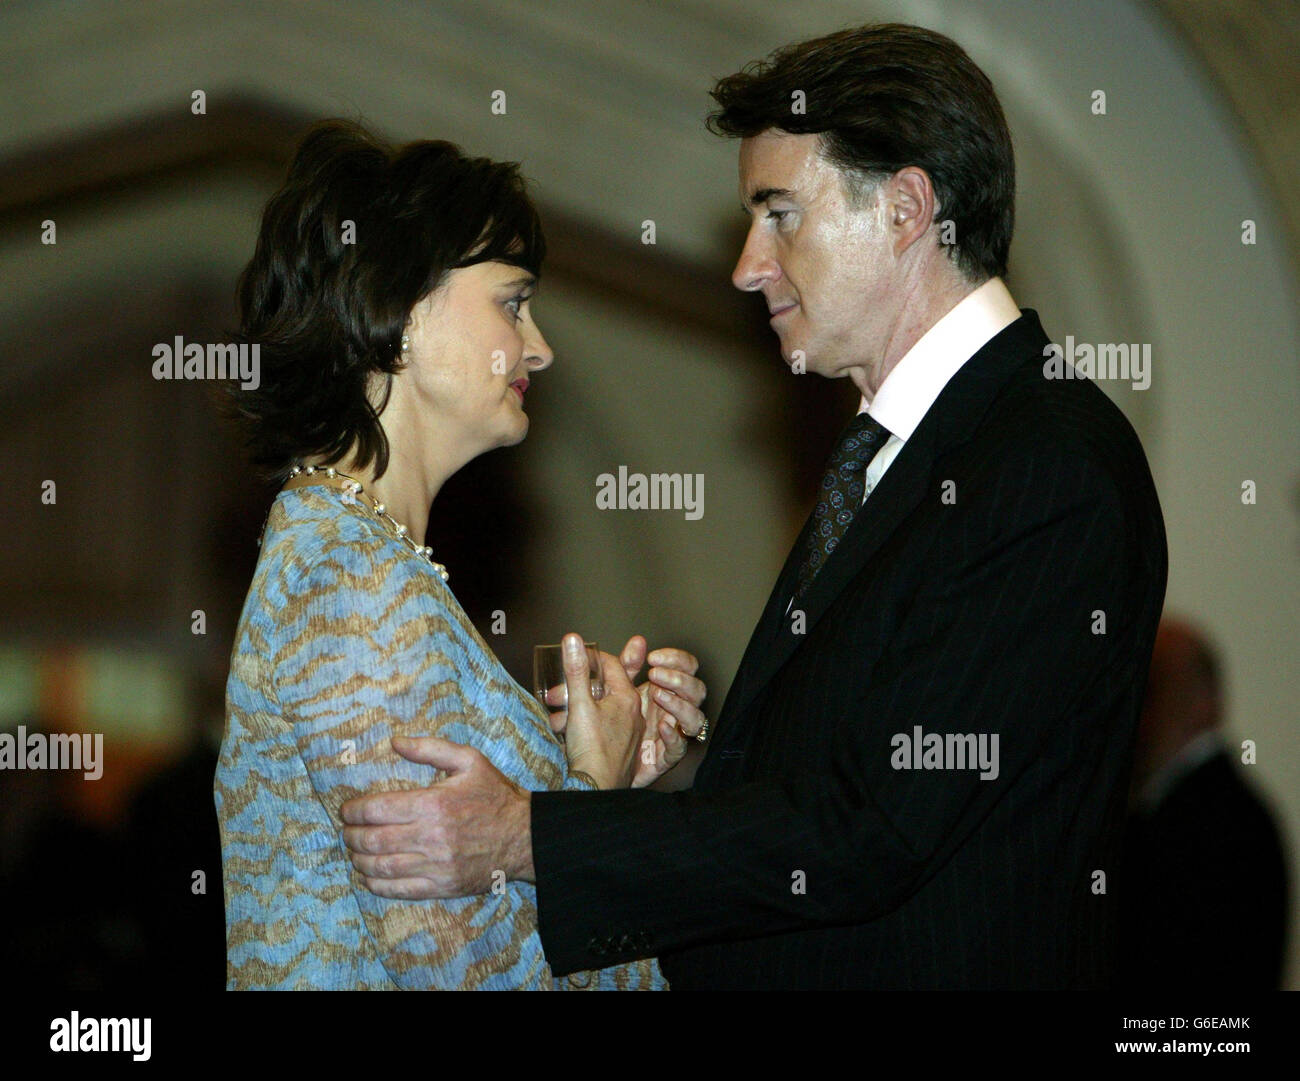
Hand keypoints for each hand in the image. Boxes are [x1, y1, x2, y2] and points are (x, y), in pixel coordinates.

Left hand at [341, 736, 533, 898]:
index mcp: (434, 803)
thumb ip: (430, 748)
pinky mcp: (442, 886)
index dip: (354, 810)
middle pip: (374, 840)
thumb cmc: (495, 795)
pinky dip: (377, 884)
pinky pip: (399, 890)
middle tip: (346, 830)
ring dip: (359, 860)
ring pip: (382, 867)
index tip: (346, 809)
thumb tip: (395, 741)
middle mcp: (431, 837)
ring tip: (354, 852)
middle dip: (351, 835)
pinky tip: (369, 876)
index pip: (377, 809)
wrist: (524, 836)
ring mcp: (436, 865)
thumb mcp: (469, 760)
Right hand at [558, 633, 642, 789]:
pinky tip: (568, 736)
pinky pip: (603, 729)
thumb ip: (576, 671)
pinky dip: (584, 727)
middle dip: (577, 690)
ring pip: (601, 711)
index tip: (575, 657)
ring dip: (577, 712)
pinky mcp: (622, 750)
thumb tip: (573, 640)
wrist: (596, 790)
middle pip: (604, 689)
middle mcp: (634, 714)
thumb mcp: (579, 705)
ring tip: (557, 721)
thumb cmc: (591, 749)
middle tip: (556, 696)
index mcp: (627, 698)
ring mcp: (629, 733)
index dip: (591, 657)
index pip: (611, 665)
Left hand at [618, 636, 707, 787]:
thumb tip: (638, 641)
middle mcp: (673, 711)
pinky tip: (661, 727)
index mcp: (666, 690)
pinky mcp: (664, 758)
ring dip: (680, 705)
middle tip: (654, 675)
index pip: (688, 668)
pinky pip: (679, 748)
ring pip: (696, 719)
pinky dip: (674, 737)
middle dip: (679, 679)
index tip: (654, 657)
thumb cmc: (612, 727)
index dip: (677, 659)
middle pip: (697, 690)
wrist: (599, 766)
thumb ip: (627, 666)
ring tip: (658, 696)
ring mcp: (672, 735)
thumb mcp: (617, 690)